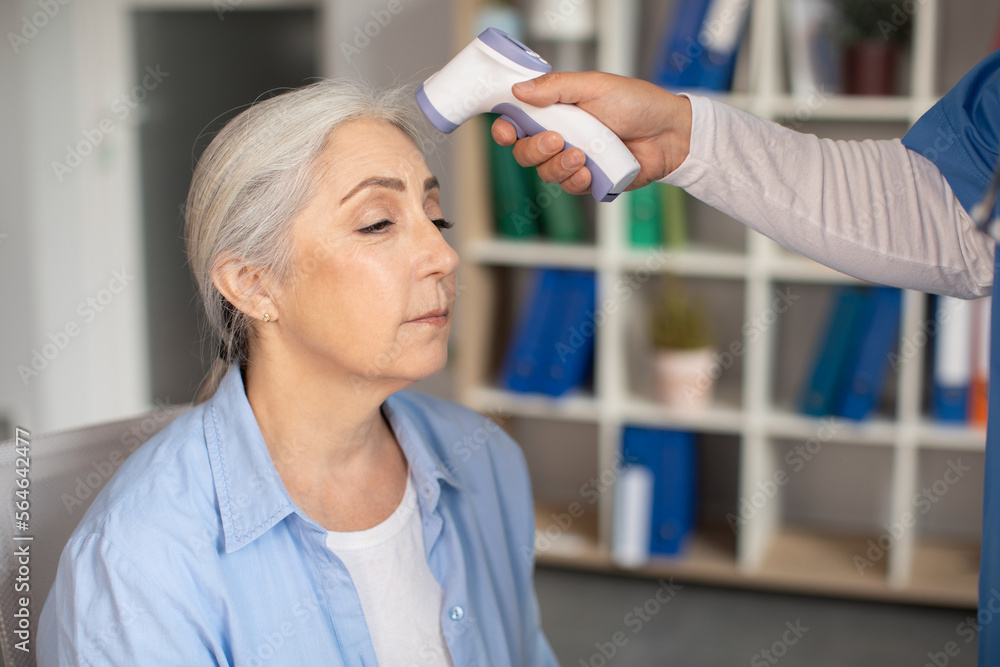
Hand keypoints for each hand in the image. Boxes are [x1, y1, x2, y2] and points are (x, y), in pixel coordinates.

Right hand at [490, 71, 691, 195]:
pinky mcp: (589, 181)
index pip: (517, 123)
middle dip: (534, 150)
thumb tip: (520, 89)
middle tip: (557, 140)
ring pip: (545, 173)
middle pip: (524, 153)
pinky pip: (569, 188)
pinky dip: (575, 180)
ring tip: (582, 155)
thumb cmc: (636, 103)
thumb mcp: (595, 85)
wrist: (669, 132)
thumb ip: (556, 87)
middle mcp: (560, 137)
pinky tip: (589, 171)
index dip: (505, 129)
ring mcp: (573, 160)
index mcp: (556, 111)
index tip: (506, 130)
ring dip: (558, 166)